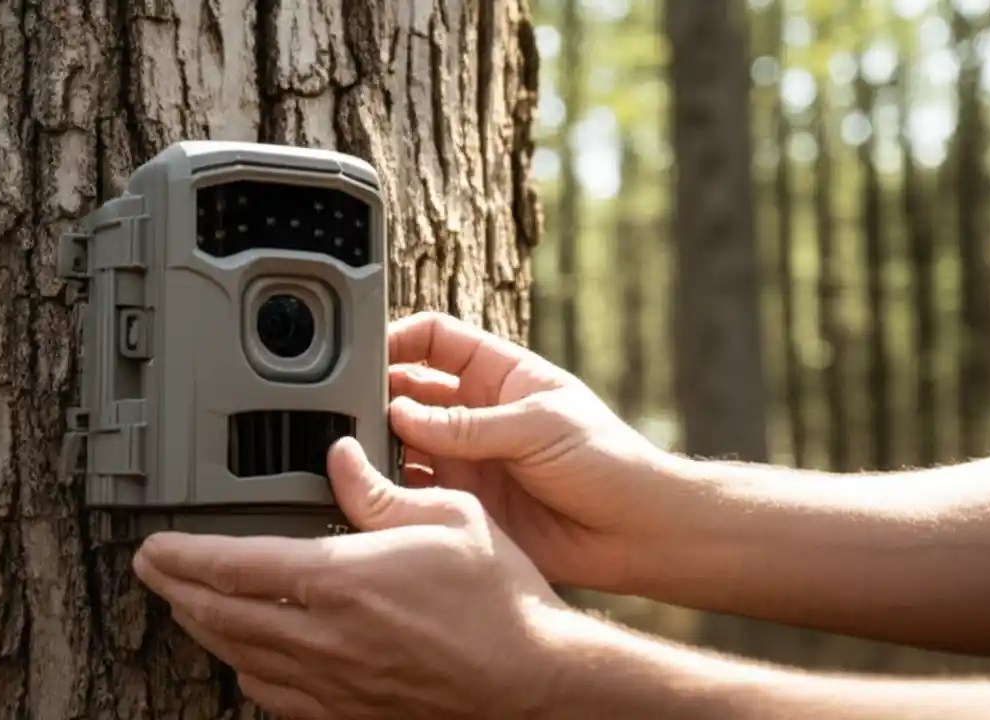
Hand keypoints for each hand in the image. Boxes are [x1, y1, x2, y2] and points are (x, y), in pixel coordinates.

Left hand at [132, 437, 577, 719]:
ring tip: (185, 606)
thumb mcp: (448, 516)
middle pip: (222, 615)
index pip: (235, 566)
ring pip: (240, 657)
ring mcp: (334, 681)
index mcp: (343, 579)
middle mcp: (326, 636)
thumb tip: (339, 459)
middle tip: (151, 571)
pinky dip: (245, 673)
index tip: (153, 546)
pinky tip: (242, 661)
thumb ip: (380, 491)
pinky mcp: (350, 712)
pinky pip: (275, 697)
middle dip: (176, 590)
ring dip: (203, 629)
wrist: (535, 676)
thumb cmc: (500, 598)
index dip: (182, 556)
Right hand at [388, 311, 675, 590]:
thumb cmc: (606, 461)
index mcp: (500, 375)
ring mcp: (467, 458)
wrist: (635, 533)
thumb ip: (466, 424)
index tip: (365, 350)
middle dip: (379, 393)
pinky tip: (377, 488)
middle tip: (354, 408)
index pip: (437, 339)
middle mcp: (476, 414)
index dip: (400, 337)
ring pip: (403, 441)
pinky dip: (391, 488)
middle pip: (409, 390)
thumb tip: (400, 413)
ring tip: (362, 450)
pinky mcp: (463, 502)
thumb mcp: (537, 426)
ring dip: (380, 443)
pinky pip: (414, 490)